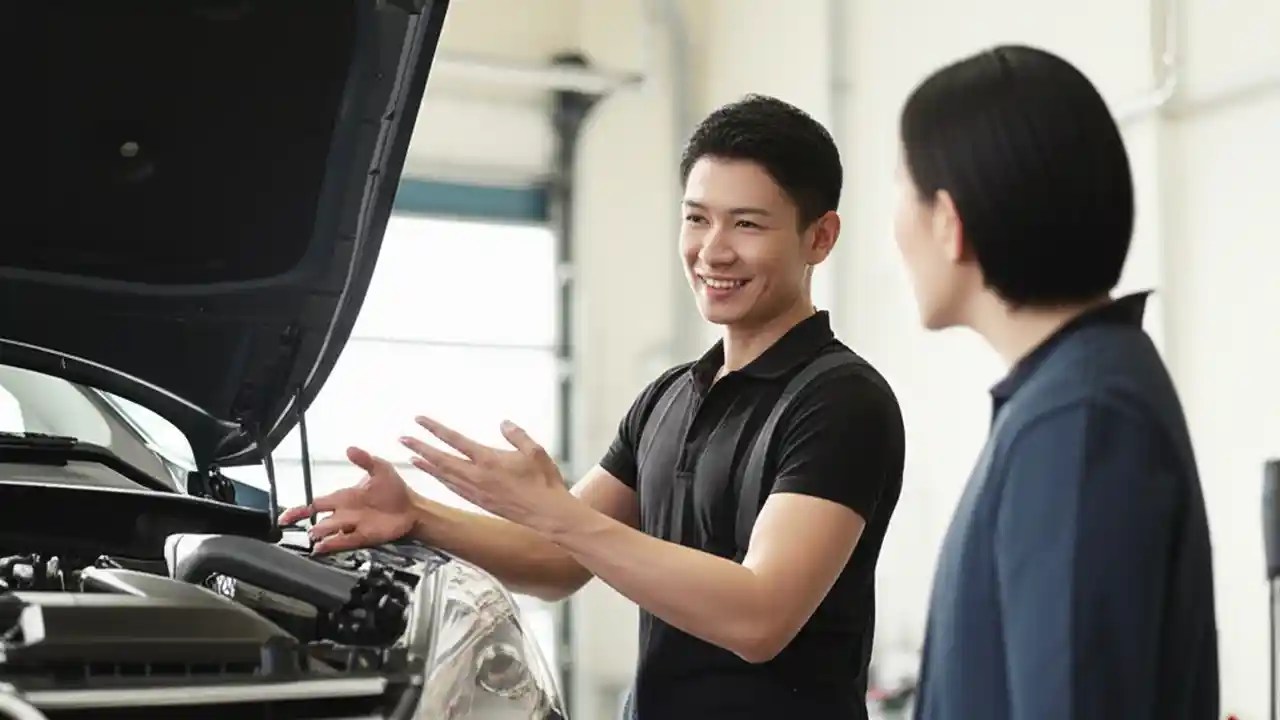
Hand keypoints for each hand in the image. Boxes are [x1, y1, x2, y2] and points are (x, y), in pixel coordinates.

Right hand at [277, 446, 417, 553]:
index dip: (300, 510)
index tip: (284, 517)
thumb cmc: (395, 490)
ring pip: (331, 531)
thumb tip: (349, 448)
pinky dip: (334, 544)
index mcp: (344, 497)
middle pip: (321, 519)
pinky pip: (346, 541)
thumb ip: (365, 460)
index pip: (316, 503)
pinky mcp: (364, 536)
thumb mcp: (381, 469)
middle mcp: (345, 513)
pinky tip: (322, 548)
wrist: (413, 508)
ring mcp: (353, 526)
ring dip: (322, 534)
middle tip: (301, 527)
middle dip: (310, 523)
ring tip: (314, 536)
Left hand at [400, 416, 577, 532]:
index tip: (420, 420)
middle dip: (420, 448)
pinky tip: (437, 477)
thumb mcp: (535, 450)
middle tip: (403, 439)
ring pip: (444, 476)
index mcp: (488, 460)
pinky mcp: (480, 502)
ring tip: (413, 457)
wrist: (547, 514)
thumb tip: (503, 424)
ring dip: (427, 465)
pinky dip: (442, 480)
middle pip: (441, 459)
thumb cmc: (543, 482)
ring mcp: (476, 491)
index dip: (435, 429)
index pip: (455, 440)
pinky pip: (454, 489)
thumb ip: (517, 435)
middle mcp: (477, 476)